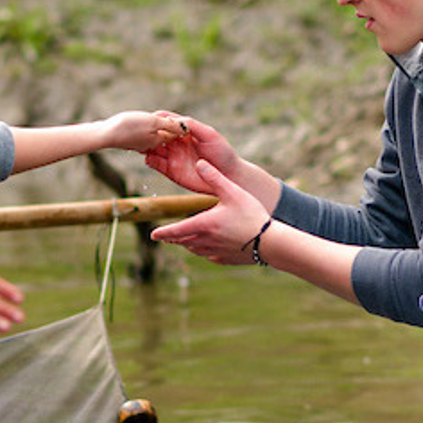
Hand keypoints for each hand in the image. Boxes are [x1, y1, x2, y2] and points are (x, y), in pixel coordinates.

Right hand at [102, 110, 187, 151]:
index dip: (177, 122)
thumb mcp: (154, 122)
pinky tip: (141, 120)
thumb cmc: (129, 126)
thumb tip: (185, 127)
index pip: (174, 132)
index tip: (179, 116)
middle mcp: (151, 145)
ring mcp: (140, 144)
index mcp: (159, 140)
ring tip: (154, 115)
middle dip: (167, 124)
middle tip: (166, 114)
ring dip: (155, 125)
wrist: (105, 134)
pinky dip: (145, 127)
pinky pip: (142, 134)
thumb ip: (169, 125)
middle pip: (164, 133)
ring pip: (153, 133)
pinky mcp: (130, 141)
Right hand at [144, 114, 241, 193]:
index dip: (156, 119)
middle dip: (147, 133)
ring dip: (146, 147)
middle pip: (156, 135)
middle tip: (140, 133)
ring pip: (153, 149)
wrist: (228, 176)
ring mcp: (172, 156)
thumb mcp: (209, 135)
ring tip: (141, 145)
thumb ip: (193, 126)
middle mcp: (176, 142)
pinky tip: (149, 158)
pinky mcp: (171, 170)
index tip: (149, 119)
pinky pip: (156, 164)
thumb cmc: (222, 152)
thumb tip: (175, 120)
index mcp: (184, 131)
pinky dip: (150, 160)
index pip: (166, 121)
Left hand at [151, 159, 268, 264]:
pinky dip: (204, 252)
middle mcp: (206, 241)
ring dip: (187, 244)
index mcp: (204, 224)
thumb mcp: (233, 192)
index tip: (152, 235)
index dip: (163, 232)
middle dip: (173, 238)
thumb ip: (214, 177)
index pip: (176, 230)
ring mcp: (216, 253)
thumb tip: (199, 162)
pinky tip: (208, 249)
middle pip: (183, 241)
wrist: (270, 242)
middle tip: (165, 236)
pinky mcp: (226, 259)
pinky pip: (210, 257)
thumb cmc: (252, 215)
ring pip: (195, 250)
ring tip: (185, 240)